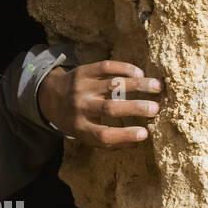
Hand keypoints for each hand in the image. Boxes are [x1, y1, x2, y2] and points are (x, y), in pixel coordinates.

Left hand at [38, 60, 162, 145]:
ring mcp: (81, 88)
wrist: (51, 97)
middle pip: (110, 108)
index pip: (104, 135)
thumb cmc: (76, 121)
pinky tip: (139, 73)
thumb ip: (111, 141)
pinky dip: (125, 68)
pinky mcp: (84, 71)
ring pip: (113, 85)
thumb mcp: (86, 136)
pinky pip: (106, 67)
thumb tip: (140, 139)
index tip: (145, 133)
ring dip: (137, 85)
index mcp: (81, 128)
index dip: (125, 135)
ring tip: (157, 86)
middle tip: (157, 109)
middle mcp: (80, 108)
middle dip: (136, 108)